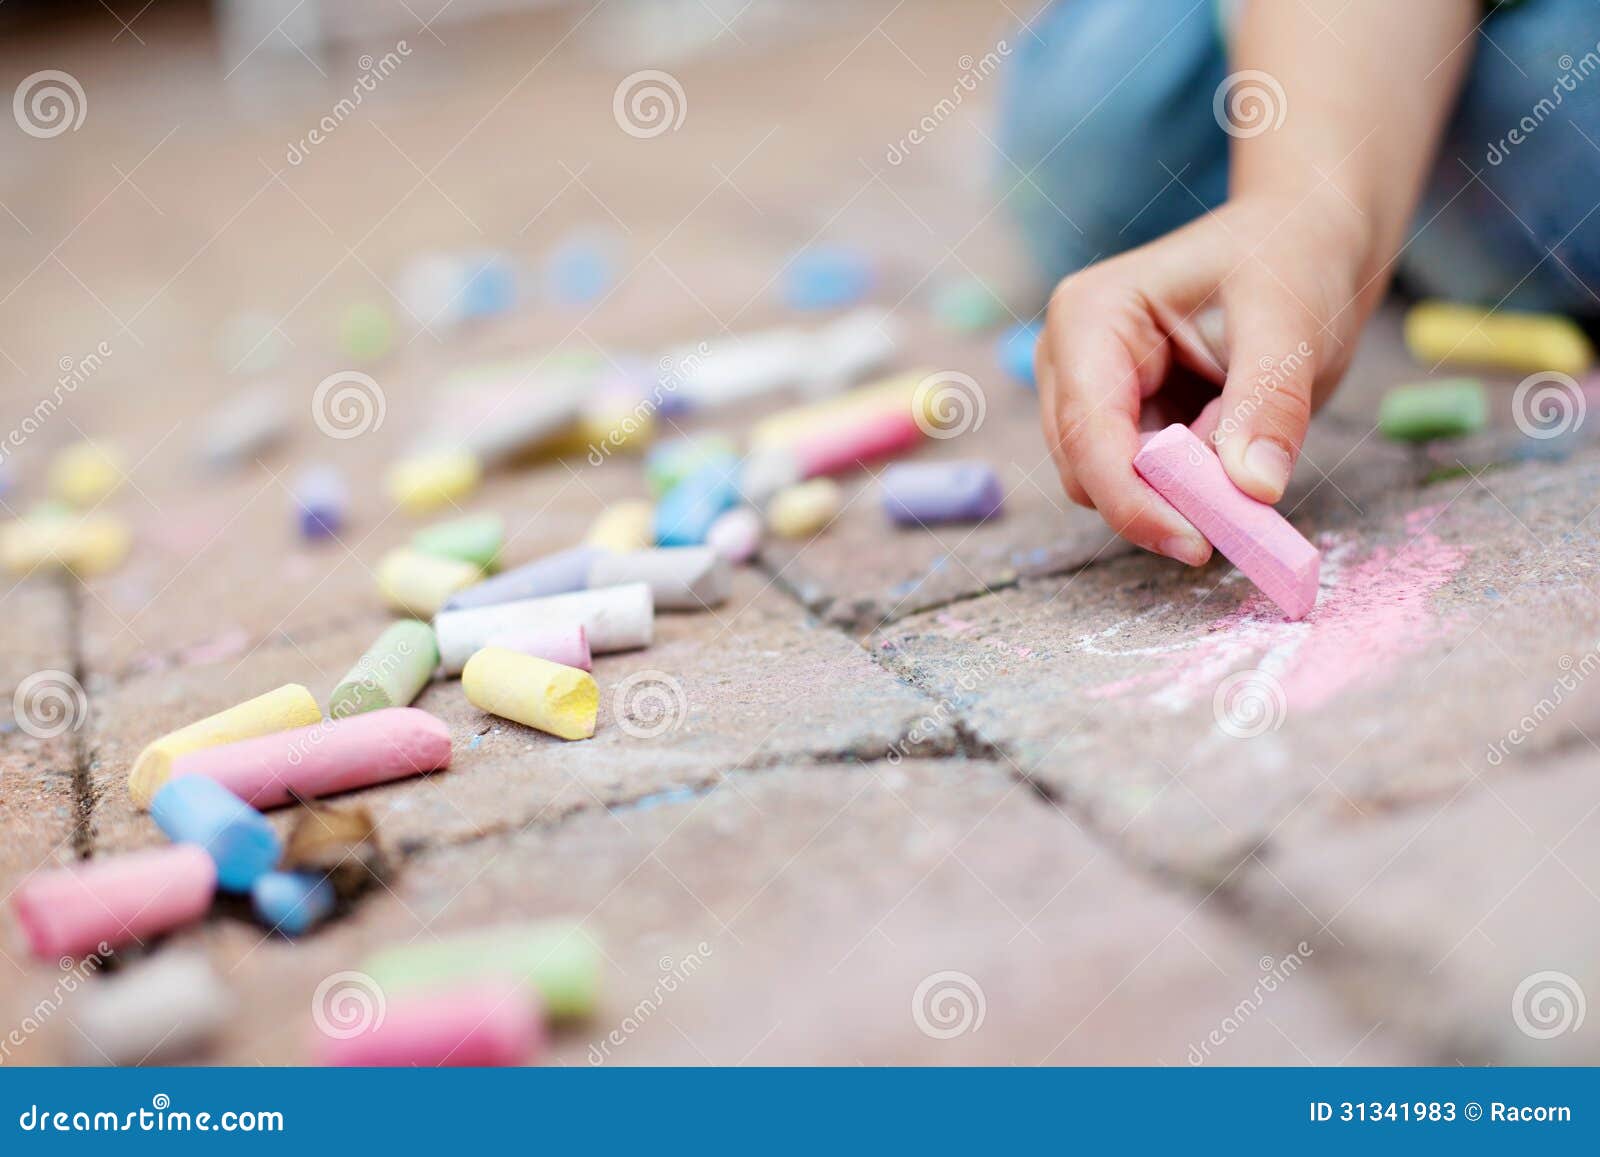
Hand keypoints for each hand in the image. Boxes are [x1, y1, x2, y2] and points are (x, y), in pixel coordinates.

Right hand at [1036, 193, 1372, 564]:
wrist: (1304, 242)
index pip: (1089, 433)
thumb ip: (1268, 403)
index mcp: (1089, 318)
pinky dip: (1185, 492)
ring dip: (1176, 497)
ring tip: (1245, 461)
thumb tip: (1254, 489)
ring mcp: (1086, 393)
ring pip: (1108, 487)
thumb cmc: (1291, 259)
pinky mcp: (1117, 422)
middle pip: (1087, 471)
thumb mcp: (1292, 323)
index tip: (1198, 544)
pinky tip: (1231, 460)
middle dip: (1158, 502)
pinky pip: (1138, 483)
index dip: (1134, 500)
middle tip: (1242, 518)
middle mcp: (1069, 359)